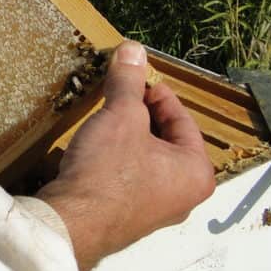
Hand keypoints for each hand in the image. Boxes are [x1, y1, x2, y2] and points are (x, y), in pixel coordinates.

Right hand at [36, 40, 215, 270]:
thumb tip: (133, 48)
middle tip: (120, 96)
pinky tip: (96, 148)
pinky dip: (116, 159)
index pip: (183, 120)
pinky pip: (129, 178)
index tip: (137, 80)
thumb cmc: (109, 170)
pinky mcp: (127, 217)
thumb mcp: (121, 115)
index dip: (158, 94)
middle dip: (141, 115)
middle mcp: (183, 196)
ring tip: (106, 118)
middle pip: (166, 140)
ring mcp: (155, 211)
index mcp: (196, 173)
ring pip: (146, 159)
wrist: (73, 222)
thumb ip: (128, 81)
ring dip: (128, 136)